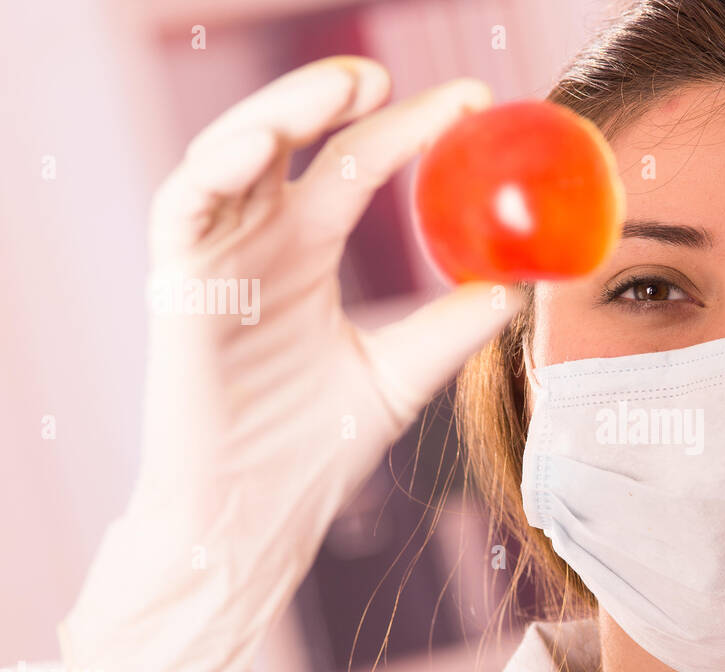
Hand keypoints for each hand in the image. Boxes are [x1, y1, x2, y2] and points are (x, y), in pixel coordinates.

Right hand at [58, 57, 521, 671]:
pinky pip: (181, 207)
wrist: (255, 518)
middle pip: (294, 141)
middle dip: (338, 96)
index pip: (358, 165)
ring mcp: (217, 259)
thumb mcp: (399, 378)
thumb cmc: (311, 451)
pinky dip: (216, 168)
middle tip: (395, 74)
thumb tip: (518, 288)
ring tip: (343, 88)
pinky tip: (261, 147)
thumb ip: (450, 331)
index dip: (410, 126)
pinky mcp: (178, 288)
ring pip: (233, 153)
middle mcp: (262, 242)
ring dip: (282, 109)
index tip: (475, 101)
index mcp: (308, 252)